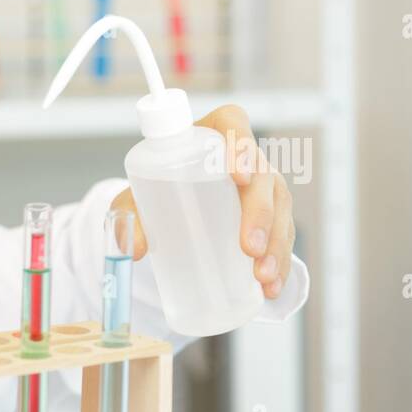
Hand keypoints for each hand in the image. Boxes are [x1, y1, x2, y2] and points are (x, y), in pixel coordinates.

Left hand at [109, 104, 295, 298]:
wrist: (165, 210)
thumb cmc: (152, 193)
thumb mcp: (135, 201)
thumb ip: (129, 218)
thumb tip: (132, 249)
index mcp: (207, 138)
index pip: (232, 123)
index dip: (240, 146)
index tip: (239, 177)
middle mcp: (241, 157)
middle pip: (263, 174)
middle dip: (261, 213)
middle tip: (248, 248)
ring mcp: (260, 185)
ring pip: (279, 207)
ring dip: (276, 243)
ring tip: (262, 276)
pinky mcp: (270, 213)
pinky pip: (282, 234)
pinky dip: (280, 262)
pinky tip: (270, 287)